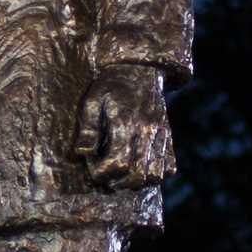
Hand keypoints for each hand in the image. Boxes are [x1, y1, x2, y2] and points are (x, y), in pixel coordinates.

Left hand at [74, 66, 173, 189]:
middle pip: (138, 176)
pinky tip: (140, 168)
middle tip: (106, 175)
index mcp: (126, 124)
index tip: (93, 165)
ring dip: (137, 182)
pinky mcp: (168, 137)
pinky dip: (156, 175)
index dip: (102, 173)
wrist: (140, 68)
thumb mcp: (92, 100)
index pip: (118, 163)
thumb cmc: (110, 85)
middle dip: (118, 182)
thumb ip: (87, 127)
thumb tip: (82, 152)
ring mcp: (160, 136)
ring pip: (155, 176)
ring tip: (123, 175)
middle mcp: (146, 132)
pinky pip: (170, 167)